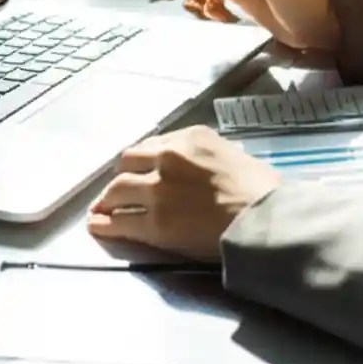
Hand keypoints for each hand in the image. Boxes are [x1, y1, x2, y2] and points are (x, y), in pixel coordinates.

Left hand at [87, 126, 280, 261]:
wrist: (264, 220)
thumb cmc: (262, 190)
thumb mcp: (232, 154)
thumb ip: (204, 157)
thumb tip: (194, 169)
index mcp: (190, 137)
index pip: (151, 146)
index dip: (139, 162)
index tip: (136, 171)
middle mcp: (168, 157)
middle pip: (126, 164)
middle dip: (120, 178)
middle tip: (114, 191)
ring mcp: (158, 190)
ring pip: (117, 191)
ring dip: (106, 201)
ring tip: (100, 210)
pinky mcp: (155, 222)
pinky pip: (120, 221)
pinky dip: (105, 223)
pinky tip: (98, 225)